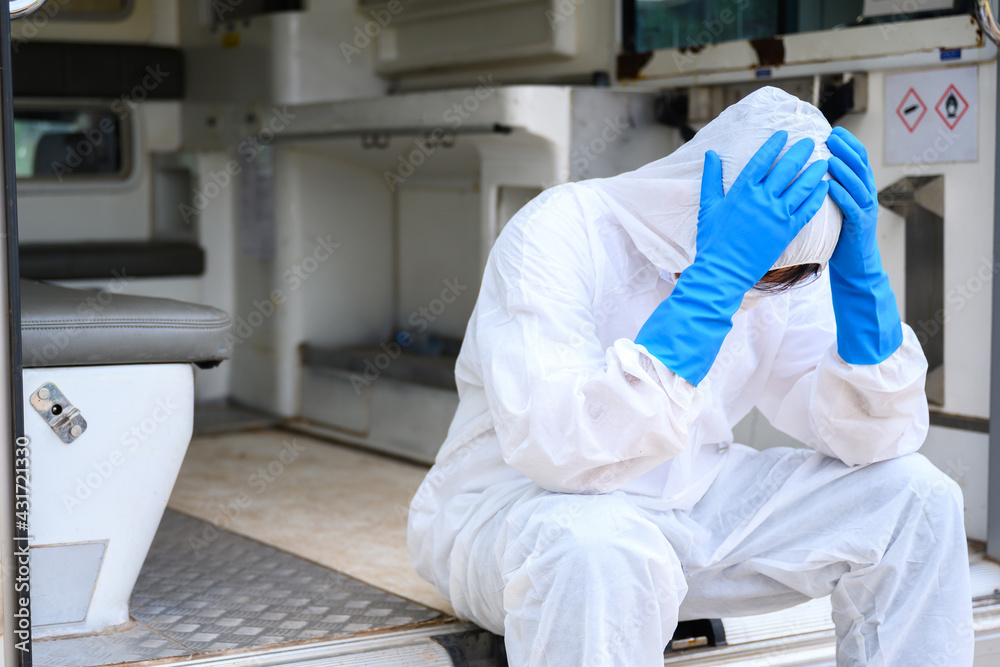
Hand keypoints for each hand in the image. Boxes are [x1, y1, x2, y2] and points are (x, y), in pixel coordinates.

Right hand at [690, 129, 829, 313]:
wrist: (723, 271)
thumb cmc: (712, 240)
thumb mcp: (708, 206)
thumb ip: (711, 178)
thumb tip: (710, 153)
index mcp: (742, 191)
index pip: (762, 160)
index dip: (774, 144)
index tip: (784, 133)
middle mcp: (762, 199)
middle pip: (786, 169)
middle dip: (800, 152)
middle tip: (811, 141)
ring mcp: (777, 215)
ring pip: (801, 187)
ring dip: (814, 172)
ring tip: (824, 162)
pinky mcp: (787, 231)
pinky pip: (807, 210)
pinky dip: (817, 197)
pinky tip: (824, 188)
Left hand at [827, 126, 878, 276]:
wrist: (855, 262)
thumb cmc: (841, 230)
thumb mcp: (837, 202)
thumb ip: (832, 184)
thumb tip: (813, 164)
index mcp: (862, 186)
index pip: (859, 158)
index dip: (849, 143)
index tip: (834, 131)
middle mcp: (867, 194)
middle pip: (860, 166)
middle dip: (847, 150)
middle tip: (831, 137)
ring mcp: (865, 210)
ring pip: (858, 185)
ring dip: (844, 171)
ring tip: (830, 159)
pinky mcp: (860, 226)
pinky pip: (852, 208)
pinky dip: (842, 196)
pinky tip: (830, 188)